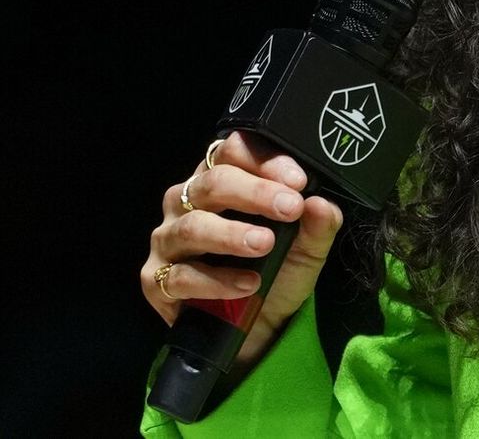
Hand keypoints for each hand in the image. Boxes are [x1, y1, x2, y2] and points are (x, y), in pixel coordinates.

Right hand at [140, 132, 343, 368]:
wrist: (258, 327)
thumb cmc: (278, 272)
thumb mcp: (308, 249)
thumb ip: (318, 225)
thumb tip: (322, 204)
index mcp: (221, 181)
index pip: (234, 152)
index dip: (264, 160)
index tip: (298, 181)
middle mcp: (188, 202)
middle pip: (213, 183)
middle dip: (254, 193)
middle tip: (289, 208)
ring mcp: (168, 240)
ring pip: (193, 226)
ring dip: (231, 234)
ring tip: (264, 244)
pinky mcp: (156, 280)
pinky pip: (180, 276)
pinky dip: (217, 280)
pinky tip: (247, 284)